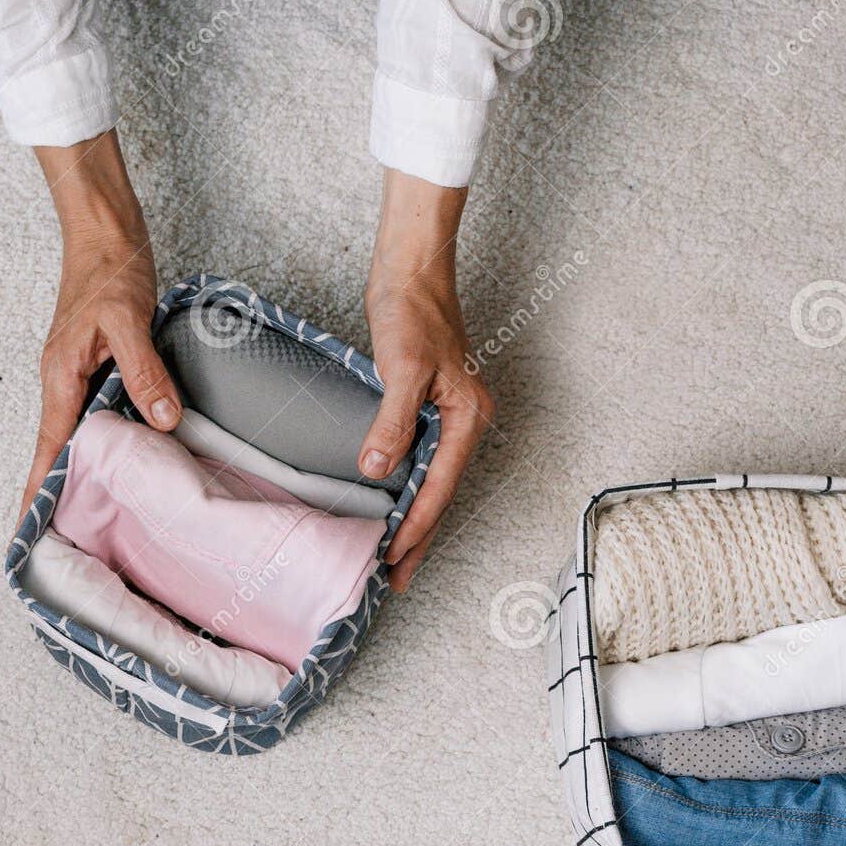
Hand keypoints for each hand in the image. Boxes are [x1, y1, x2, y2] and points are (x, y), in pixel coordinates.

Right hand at [20, 132, 181, 517]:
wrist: (105, 229)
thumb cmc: (110, 268)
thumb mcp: (129, 321)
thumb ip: (144, 372)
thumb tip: (161, 420)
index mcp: (60, 379)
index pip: (48, 449)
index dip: (39, 490)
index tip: (28, 529)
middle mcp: (63, 383)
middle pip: (60, 450)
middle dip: (60, 493)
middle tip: (69, 542)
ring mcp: (78, 375)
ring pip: (81, 434)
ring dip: (86, 470)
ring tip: (96, 516)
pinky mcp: (97, 366)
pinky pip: (99, 415)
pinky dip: (110, 440)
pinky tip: (129, 457)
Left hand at [361, 170, 494, 592]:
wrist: (413, 266)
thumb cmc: (411, 309)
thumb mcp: (401, 366)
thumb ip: (392, 421)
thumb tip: (379, 470)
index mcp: (467, 419)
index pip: (437, 489)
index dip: (414, 527)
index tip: (391, 559)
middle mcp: (465, 423)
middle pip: (440, 494)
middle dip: (418, 538)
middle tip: (395, 579)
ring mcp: (450, 416)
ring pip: (432, 482)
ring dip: (413, 519)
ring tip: (393, 556)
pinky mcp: (432, 407)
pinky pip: (422, 462)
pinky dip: (408, 489)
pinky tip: (391, 505)